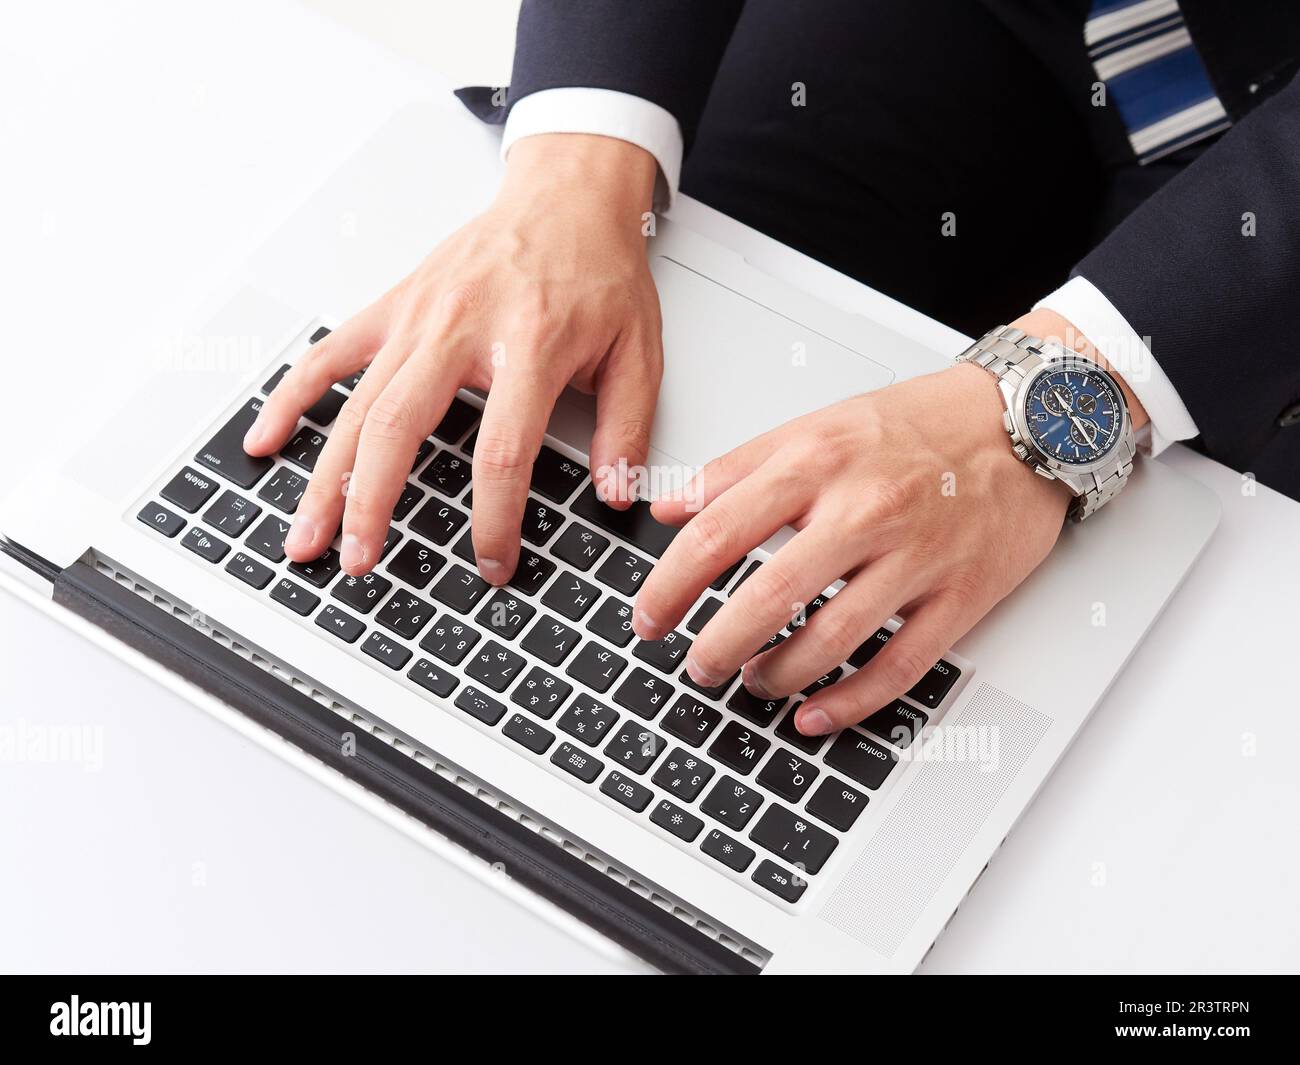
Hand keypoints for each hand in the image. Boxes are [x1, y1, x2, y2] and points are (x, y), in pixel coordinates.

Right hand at [243, 133, 661, 582]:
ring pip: (358, 404)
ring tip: (307, 534)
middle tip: (358, 560)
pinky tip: (268, 441)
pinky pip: (331, 354)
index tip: (492, 564)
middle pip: (402, 428)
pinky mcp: (393, 306)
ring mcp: (418, 317)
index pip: (502, 453)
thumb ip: (628, 426)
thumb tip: (617, 493)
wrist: (567, 196)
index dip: (493, 519)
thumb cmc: (597, 269)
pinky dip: (293, 397)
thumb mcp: (638, 350)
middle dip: (372, 503)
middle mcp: (462, 330)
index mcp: (530, 345)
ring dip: (326, 474)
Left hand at [634, 350, 1076, 736]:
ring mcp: (916, 557)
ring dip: (775, 675)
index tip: (649, 615)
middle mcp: (865, 509)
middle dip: (717, 643)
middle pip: (768, 595)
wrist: (1025, 421)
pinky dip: (849, 702)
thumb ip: (737, 467)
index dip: (670, 584)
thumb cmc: (918, 425)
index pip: (719, 531)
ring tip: (750, 681)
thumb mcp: (816, 424)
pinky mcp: (959, 597)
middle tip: (695, 664)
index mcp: (818, 461)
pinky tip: (813, 715)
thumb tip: (670, 506)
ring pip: (830, 640)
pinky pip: (898, 667)